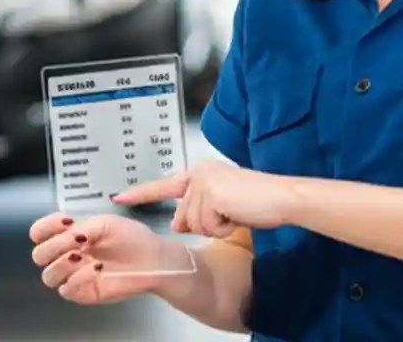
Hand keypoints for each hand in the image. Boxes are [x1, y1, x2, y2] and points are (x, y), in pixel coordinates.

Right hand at [29, 212, 190, 303]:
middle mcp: (68, 255)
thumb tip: (66, 234)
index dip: (45, 227)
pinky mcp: (83, 292)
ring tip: (83, 256)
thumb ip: (80, 228)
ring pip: (48, 275)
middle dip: (53, 246)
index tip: (65, 221)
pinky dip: (78, 278)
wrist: (152, 259)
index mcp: (70, 235)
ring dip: (62, 263)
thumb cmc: (132, 238)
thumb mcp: (104, 223)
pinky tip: (96, 269)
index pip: (40, 232)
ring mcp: (74, 275)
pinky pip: (67, 289)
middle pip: (38, 255)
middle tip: (75, 241)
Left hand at [113, 161, 292, 235]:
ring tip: (236, 213)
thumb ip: (197, 210)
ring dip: (217, 227)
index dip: (140, 193)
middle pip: (183, 217)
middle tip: (231, 214)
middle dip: (206, 224)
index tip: (120, 196)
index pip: (164, 185)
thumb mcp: (221, 206)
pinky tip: (238, 215)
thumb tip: (177, 223)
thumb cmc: (259, 201)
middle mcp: (199, 174)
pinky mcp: (210, 193)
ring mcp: (203, 182)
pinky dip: (224, 228)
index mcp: (200, 173)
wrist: (282, 197)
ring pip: (194, 224)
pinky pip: (207, 227)